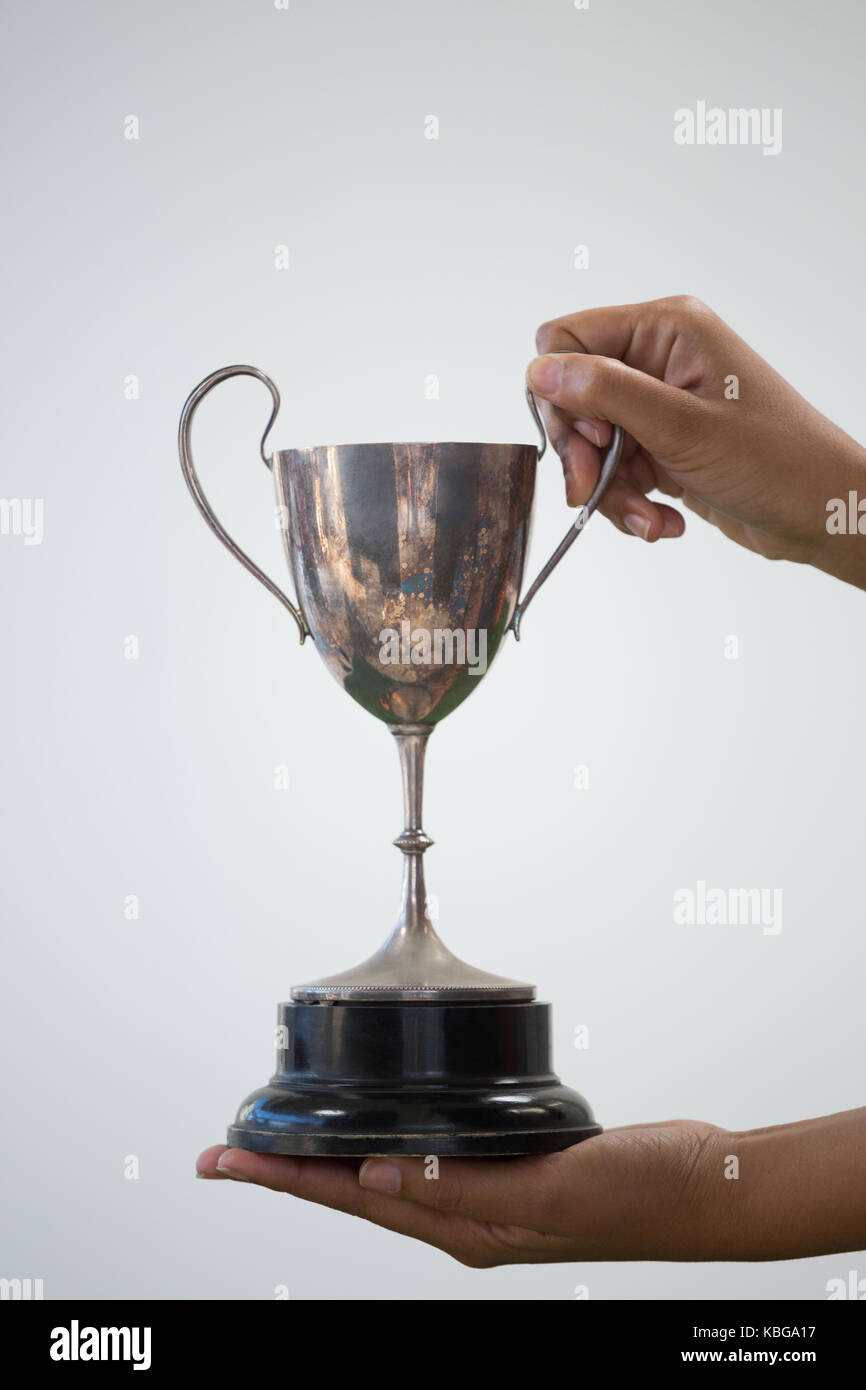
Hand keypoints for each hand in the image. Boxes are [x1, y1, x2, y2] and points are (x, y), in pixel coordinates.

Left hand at [197, 1106, 865, 1264]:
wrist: (702, 1186)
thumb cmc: (639, 1195)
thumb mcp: (547, 1191)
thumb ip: (459, 1185)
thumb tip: (372, 1173)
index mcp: (462, 1225)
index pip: (348, 1195)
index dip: (280, 1177)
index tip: (223, 1160)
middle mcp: (463, 1212)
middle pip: (351, 1186)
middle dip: (286, 1167)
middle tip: (231, 1148)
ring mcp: (486, 1190)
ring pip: (387, 1167)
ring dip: (333, 1150)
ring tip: (289, 1132)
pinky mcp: (511, 1165)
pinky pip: (432, 1148)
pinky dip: (395, 1130)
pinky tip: (388, 1116)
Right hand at [528, 296, 865, 589]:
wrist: (821, 513)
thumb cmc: (776, 460)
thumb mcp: (682, 427)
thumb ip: (607, 393)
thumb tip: (541, 370)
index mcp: (666, 329)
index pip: (568, 340)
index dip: (564, 393)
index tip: (594, 438)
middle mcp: (659, 359)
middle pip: (574, 400)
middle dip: (584, 455)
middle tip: (594, 490)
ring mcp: (660, 405)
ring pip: (593, 446)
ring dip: (610, 491)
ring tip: (647, 519)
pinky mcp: (663, 446)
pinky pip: (616, 473)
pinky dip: (629, 503)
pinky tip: (661, 520)